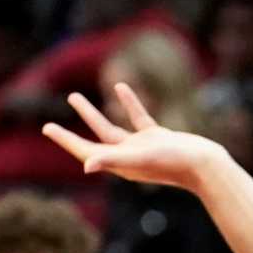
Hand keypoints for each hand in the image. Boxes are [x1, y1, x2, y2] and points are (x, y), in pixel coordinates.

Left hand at [43, 82, 222, 189]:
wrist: (205, 164)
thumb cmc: (173, 162)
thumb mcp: (140, 157)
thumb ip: (111, 160)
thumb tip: (86, 166)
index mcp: (119, 164)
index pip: (84, 151)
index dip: (65, 141)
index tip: (47, 129)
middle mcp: (126, 158)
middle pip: (91, 142)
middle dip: (70, 132)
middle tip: (47, 126)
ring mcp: (141, 147)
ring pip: (110, 128)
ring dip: (91, 113)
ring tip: (73, 98)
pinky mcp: (156, 137)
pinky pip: (137, 117)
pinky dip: (127, 102)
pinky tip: (120, 86)